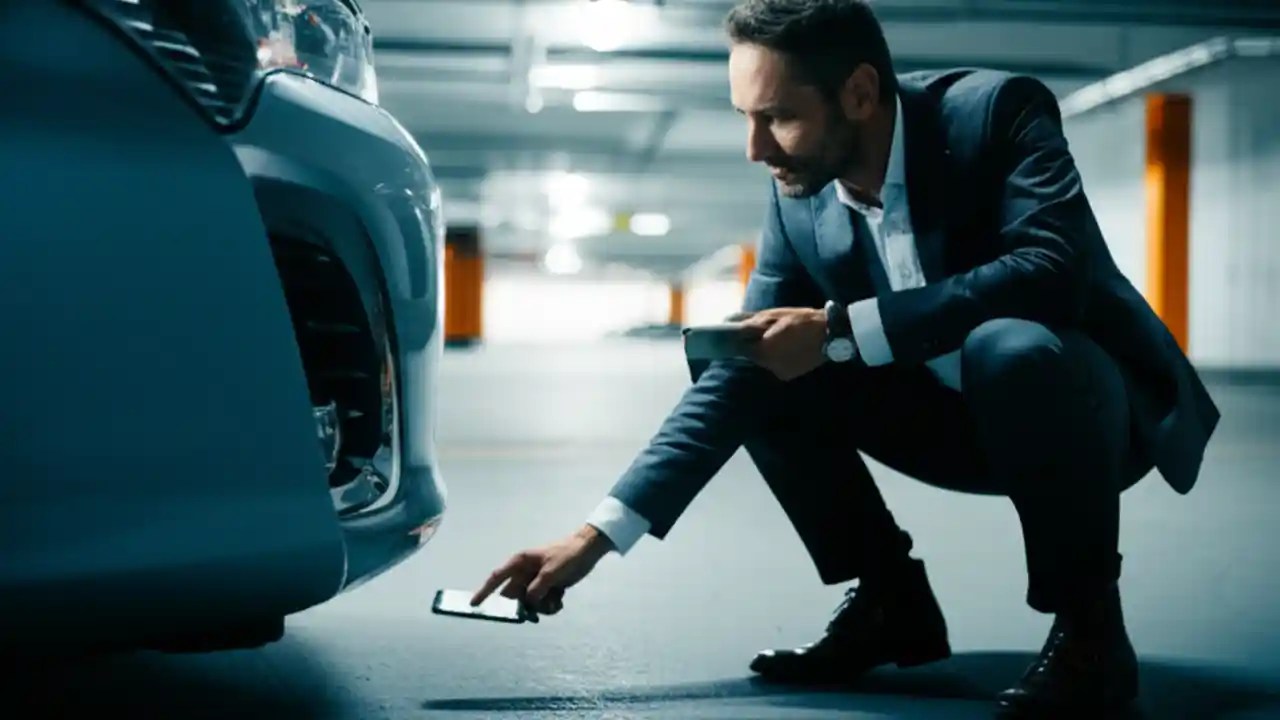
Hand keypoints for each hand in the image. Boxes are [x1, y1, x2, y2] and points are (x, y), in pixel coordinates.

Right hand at [471, 524, 614, 615]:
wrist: (588, 550)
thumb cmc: (567, 555)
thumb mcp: (551, 572)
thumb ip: (537, 589)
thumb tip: (527, 603)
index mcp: (520, 562)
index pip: (497, 578)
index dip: (484, 591)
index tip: (474, 605)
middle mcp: (525, 573)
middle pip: (514, 596)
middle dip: (523, 607)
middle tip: (534, 612)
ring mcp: (536, 581)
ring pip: (529, 603)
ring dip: (540, 608)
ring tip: (555, 601)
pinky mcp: (548, 588)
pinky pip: (541, 604)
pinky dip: (549, 606)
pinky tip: (560, 600)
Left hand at [740, 307, 827, 380]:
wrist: (829, 335)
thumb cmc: (800, 320)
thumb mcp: (772, 315)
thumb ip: (749, 323)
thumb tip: (728, 322)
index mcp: (762, 350)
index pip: (740, 348)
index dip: (741, 340)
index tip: (741, 333)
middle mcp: (768, 365)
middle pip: (754, 355)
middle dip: (757, 345)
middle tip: (770, 332)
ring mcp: (779, 372)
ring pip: (766, 361)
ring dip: (768, 352)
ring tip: (783, 339)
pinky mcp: (788, 376)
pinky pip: (777, 365)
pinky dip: (779, 358)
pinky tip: (790, 348)